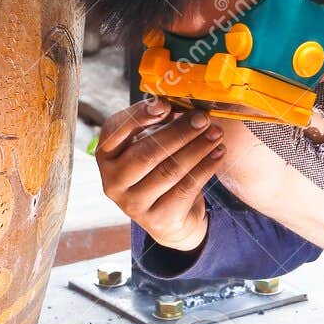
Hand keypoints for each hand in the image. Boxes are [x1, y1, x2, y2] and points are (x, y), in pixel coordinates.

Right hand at [96, 98, 223, 251]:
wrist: (167, 218)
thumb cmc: (156, 171)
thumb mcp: (148, 145)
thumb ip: (155, 126)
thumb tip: (179, 105)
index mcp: (106, 156)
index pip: (114, 130)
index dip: (139, 115)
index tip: (165, 105)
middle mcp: (113, 181)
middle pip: (147, 153)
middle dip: (179, 132)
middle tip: (202, 118)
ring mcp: (133, 204)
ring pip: (169, 170)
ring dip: (197, 148)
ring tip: (216, 133)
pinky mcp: (157, 218)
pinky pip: (186, 188)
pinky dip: (205, 168)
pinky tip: (218, 153)